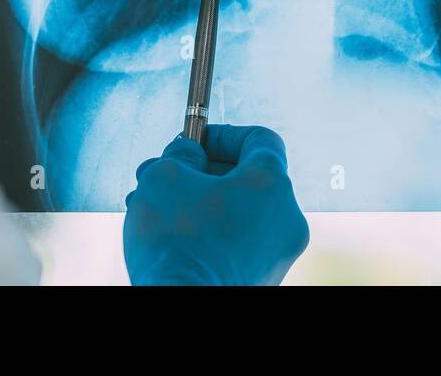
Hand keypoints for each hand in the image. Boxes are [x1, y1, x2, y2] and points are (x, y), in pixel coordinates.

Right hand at [123, 125, 308, 285]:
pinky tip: (170, 238)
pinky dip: (208, 233)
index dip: (222, 134)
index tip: (193, 143)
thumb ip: (181, 153)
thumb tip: (188, 155)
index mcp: (272, 183)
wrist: (180, 306)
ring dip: (198, 203)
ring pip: (237, 212)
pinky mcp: (263, 280)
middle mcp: (286, 217)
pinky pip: (238, 243)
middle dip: (200, 172)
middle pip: (246, 177)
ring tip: (154, 208)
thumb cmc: (175, 241)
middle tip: (163, 175)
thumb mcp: (164, 175)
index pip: (260, 139)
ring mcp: (278, 253)